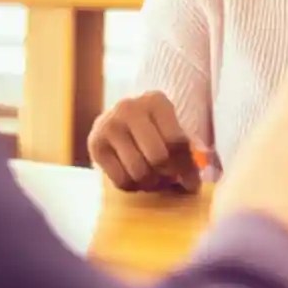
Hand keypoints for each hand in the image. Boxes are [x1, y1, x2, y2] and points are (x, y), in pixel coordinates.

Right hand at [87, 91, 201, 193]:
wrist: (118, 119)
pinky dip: (133, 187)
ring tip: (155, 179)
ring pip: (139, 172)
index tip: (190, 181)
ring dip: (151, 184)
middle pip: (158, 157)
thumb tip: (192, 186)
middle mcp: (129, 108)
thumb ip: (186, 152)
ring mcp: (109, 125)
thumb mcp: (172, 128)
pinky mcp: (95, 144)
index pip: (176, 141)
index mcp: (156, 101)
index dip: (186, 167)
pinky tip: (136, 178)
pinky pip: (120, 181)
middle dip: (168, 175)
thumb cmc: (154, 127)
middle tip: (170, 180)